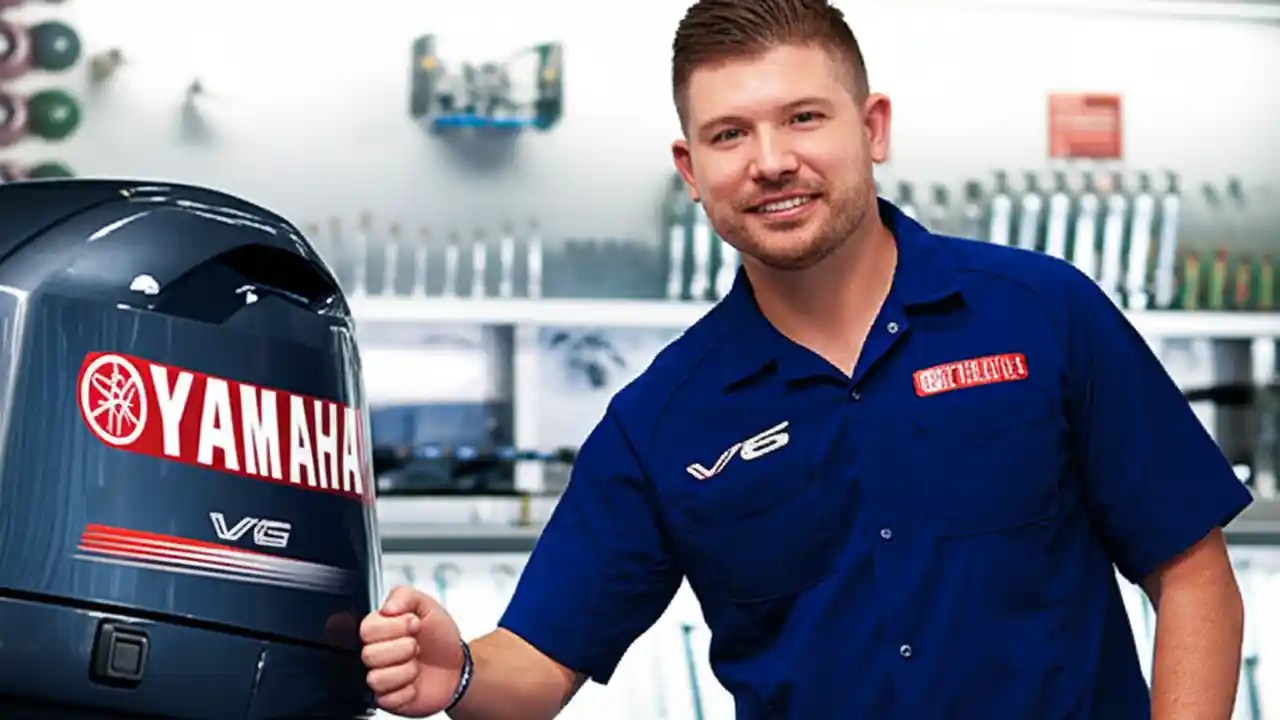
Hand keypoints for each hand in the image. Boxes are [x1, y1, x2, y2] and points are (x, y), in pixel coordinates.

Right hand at [360, 585, 464, 717]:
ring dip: (406, 671)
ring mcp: (380, 678)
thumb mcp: (427, 606)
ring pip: (376, 678)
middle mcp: (376, 654)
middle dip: (403, 648)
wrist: (457, 667)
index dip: (395, 627)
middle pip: (369, 654)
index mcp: (380, 630)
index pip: (367, 628)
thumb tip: (387, 607)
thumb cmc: (439, 638)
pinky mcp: (387, 700)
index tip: (414, 624)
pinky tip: (415, 683)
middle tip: (417, 646)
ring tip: (417, 665)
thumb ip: (405, 596)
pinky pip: (388, 699)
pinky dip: (408, 691)